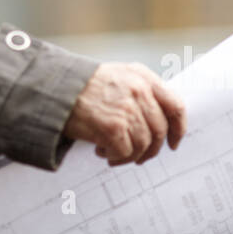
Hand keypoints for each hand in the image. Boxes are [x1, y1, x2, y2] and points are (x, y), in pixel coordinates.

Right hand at [62, 62, 187, 166]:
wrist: (54, 87)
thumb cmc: (82, 85)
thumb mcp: (117, 76)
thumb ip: (140, 91)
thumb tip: (158, 121)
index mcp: (142, 76)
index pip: (175, 105)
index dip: (178, 129)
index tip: (173, 142)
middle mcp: (139, 90)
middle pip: (160, 130)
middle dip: (151, 149)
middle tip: (140, 157)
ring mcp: (127, 109)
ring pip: (144, 145)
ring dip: (131, 155)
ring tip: (113, 153)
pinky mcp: (113, 127)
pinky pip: (125, 152)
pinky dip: (116, 158)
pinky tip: (103, 153)